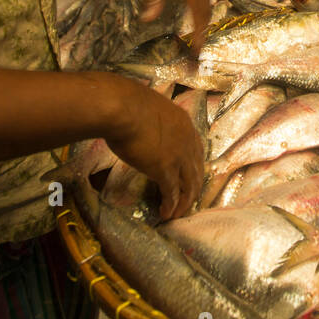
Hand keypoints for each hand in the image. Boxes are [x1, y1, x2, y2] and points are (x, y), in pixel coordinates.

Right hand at [106, 79, 204, 219]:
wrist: (121, 107)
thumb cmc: (126, 103)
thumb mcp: (149, 110)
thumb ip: (152, 122)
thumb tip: (142, 127)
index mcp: (184, 123)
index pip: (196, 149)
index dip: (193, 165)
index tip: (189, 177)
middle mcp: (187, 140)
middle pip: (196, 170)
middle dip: (192, 188)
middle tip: (186, 201)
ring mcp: (178, 156)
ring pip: (189, 185)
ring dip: (184, 202)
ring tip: (177, 214)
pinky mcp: (165, 169)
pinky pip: (172, 192)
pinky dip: (171, 205)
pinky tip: (166, 214)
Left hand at [124, 0, 211, 53]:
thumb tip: (147, 20)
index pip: (198, 10)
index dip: (198, 29)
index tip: (196, 46)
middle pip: (206, 8)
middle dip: (203, 29)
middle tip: (198, 49)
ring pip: (206, 3)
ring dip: (203, 21)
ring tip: (198, 39)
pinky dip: (201, 10)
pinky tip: (195, 20)